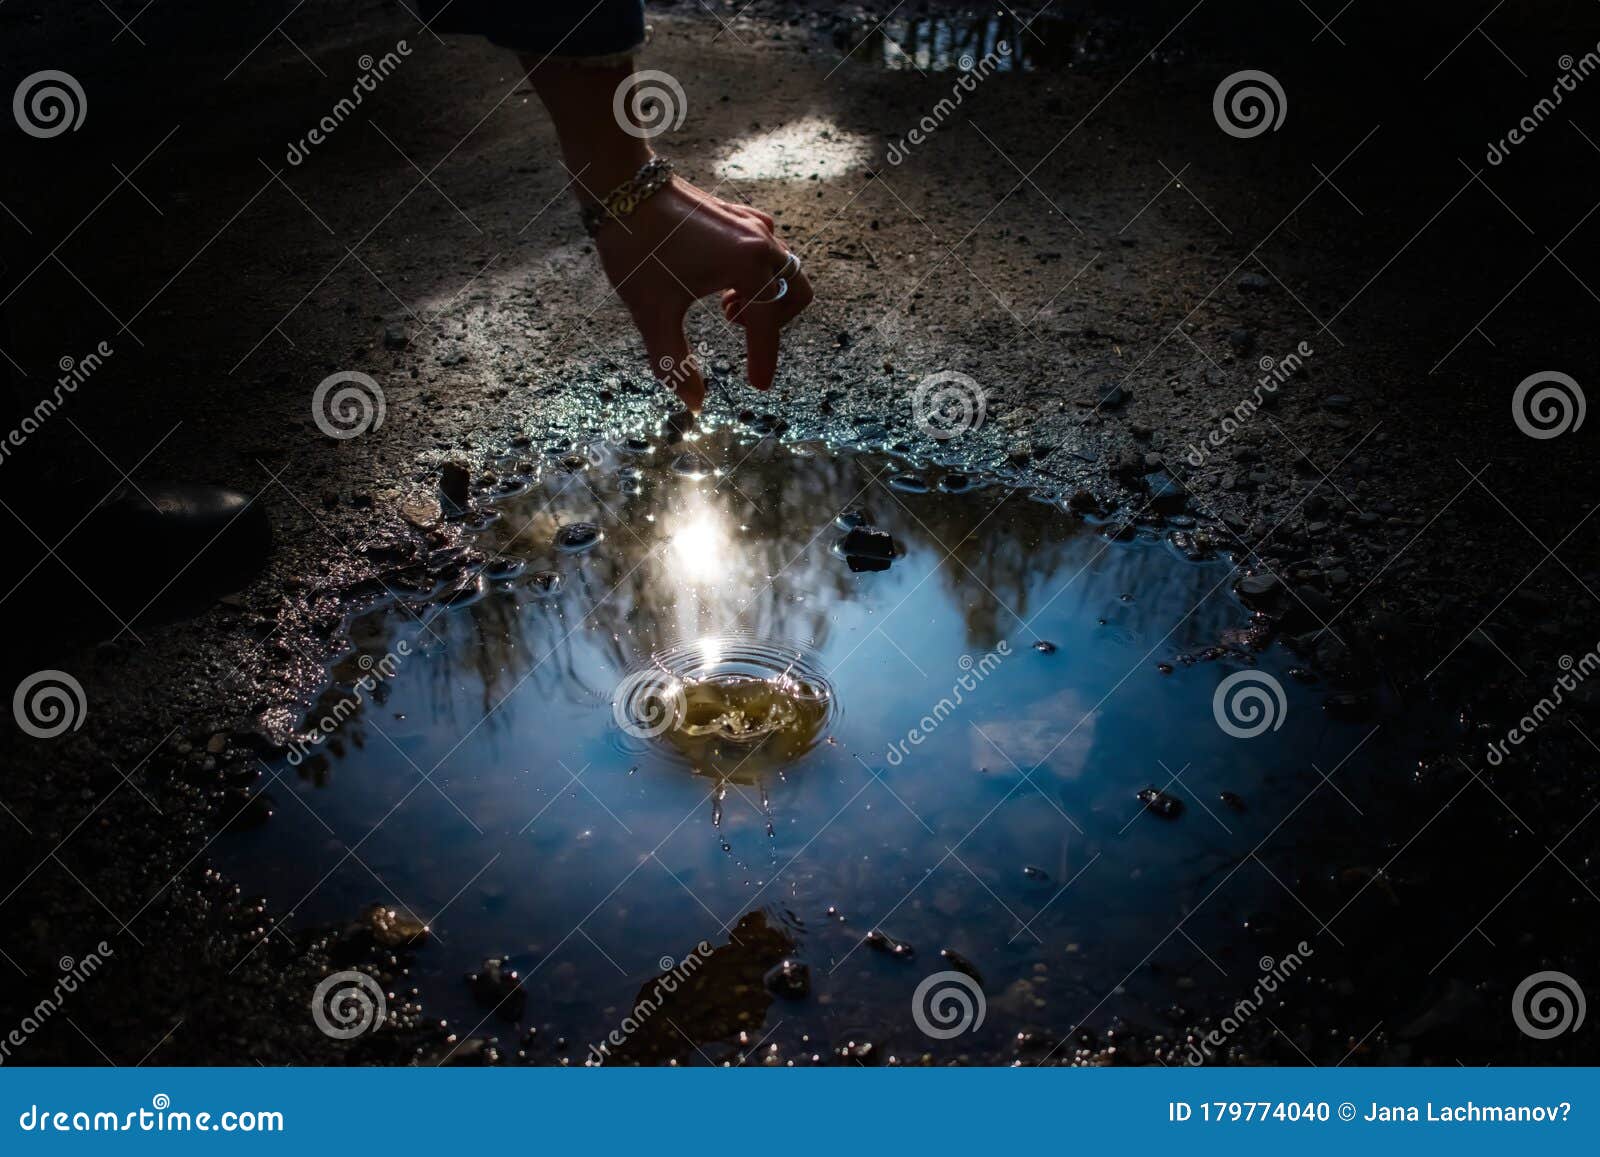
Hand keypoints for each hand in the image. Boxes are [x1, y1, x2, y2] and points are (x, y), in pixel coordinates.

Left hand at [592, 178, 812, 409]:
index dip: (763, 360)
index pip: (765, 326)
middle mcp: (759, 243)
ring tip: (725, 309)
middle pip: (796, 293)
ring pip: (785, 271)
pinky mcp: (741, 216)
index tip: (757, 386)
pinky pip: (770, 252)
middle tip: (738, 333)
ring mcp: (753, 225)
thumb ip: (674, 362)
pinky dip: (759, 275)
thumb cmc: (636, 245)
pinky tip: (722, 283)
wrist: (621, 184)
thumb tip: (693, 403)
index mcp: (746, 265)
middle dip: (775, 323)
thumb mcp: (652, 312)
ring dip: (766, 298)